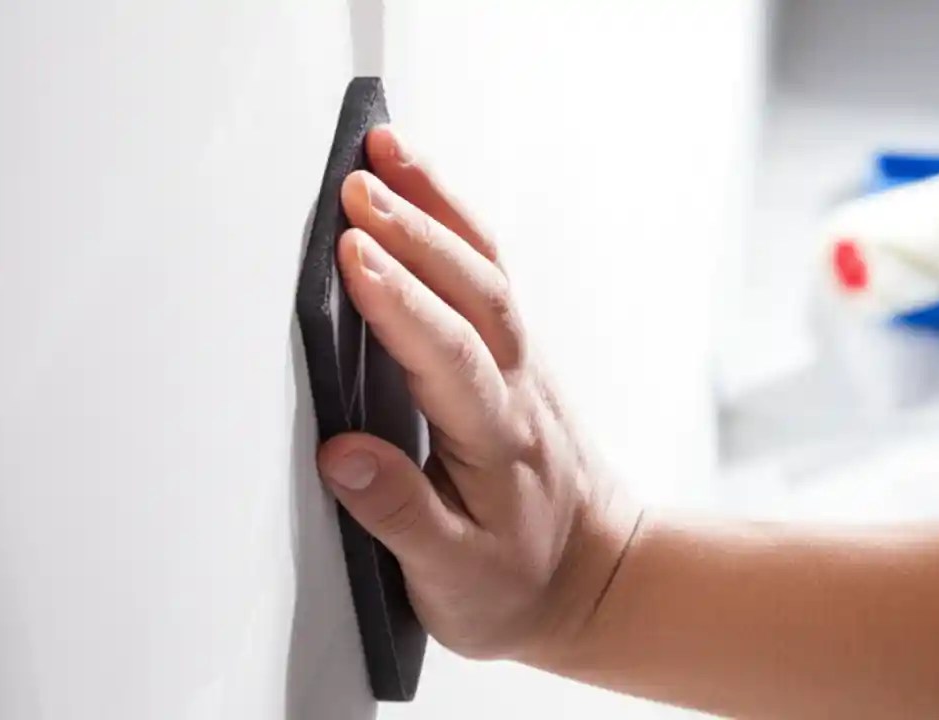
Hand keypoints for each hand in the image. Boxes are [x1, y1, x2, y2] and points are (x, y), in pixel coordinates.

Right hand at [316, 126, 642, 661]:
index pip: (448, 357)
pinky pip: (488, 273)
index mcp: (497, 441)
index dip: (400, 303)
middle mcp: (516, 388)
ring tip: (386, 152)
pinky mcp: (515, 355)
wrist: (597, 574)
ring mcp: (521, 364)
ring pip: (486, 270)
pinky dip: (455, 223)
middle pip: (472, 294)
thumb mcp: (455, 579)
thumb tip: (342, 455)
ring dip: (438, 207)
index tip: (352, 255)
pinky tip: (422, 189)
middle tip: (356, 186)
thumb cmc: (522, 581)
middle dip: (414, 232)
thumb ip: (399, 515)